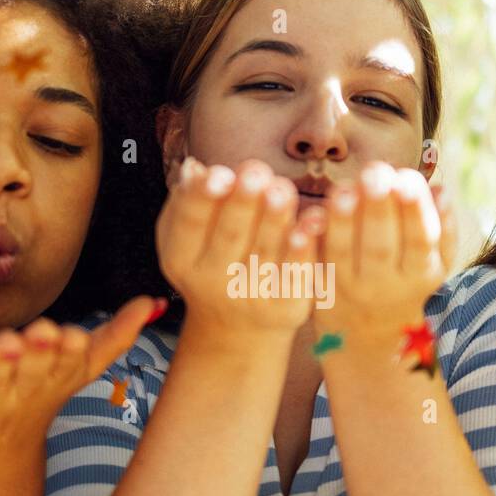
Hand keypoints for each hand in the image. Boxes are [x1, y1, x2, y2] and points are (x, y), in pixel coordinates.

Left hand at [0, 296, 157, 447]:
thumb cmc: (38, 396)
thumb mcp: (78, 370)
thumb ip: (114, 337)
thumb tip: (152, 302)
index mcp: (56, 380)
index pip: (68, 365)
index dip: (69, 352)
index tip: (73, 337)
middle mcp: (24, 392)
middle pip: (32, 372)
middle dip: (38, 353)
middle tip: (40, 332)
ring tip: (0, 343)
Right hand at [155, 156, 321, 337]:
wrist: (238, 328)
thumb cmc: (213, 260)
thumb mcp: (188, 237)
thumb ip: (190, 201)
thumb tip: (194, 167)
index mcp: (182, 259)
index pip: (190, 224)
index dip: (203, 198)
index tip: (218, 172)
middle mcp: (213, 281)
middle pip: (229, 236)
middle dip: (242, 203)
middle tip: (255, 175)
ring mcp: (250, 296)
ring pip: (265, 252)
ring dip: (274, 219)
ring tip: (282, 189)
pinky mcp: (285, 308)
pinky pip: (296, 273)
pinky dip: (304, 249)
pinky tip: (313, 221)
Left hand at [316, 164, 456, 342]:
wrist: (369, 343)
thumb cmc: (408, 289)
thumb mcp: (436, 268)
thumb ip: (443, 230)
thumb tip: (440, 190)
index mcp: (420, 275)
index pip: (419, 240)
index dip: (414, 210)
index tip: (407, 177)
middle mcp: (384, 286)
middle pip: (380, 246)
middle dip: (378, 208)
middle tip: (375, 172)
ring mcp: (349, 289)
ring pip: (343, 254)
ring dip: (342, 221)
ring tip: (343, 189)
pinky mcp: (320, 290)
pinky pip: (315, 263)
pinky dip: (312, 240)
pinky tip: (311, 214)